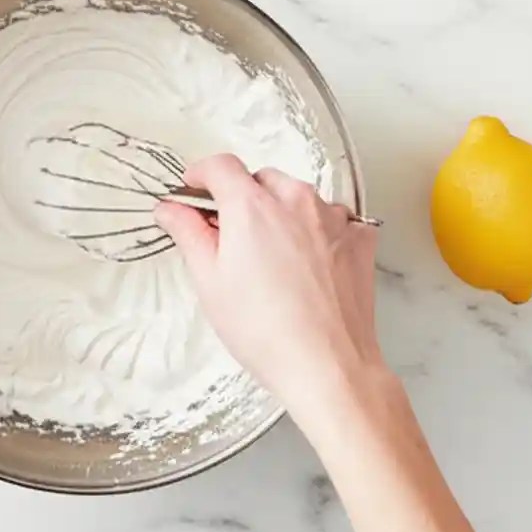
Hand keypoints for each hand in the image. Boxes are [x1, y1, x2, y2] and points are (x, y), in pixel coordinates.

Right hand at [154, 154, 380, 414]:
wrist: (328, 365)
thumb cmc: (263, 330)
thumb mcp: (210, 282)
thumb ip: (188, 233)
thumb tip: (171, 208)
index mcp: (252, 207)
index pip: (221, 166)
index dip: (201, 174)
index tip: (194, 189)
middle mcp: (296, 200)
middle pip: (261, 180)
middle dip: (242, 198)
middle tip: (230, 236)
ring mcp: (334, 217)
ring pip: (298, 197)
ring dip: (281, 213)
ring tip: (273, 258)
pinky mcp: (360, 238)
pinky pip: (333, 218)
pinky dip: (316, 231)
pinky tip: (308, 266)